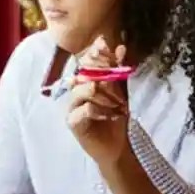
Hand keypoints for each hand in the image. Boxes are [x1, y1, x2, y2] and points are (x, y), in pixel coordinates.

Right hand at [67, 36, 129, 166]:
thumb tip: (120, 47)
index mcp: (85, 81)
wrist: (116, 146)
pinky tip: (109, 117)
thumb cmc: (116, 118)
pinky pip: (86, 108)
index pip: (88, 61)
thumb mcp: (122, 91)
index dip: (98, 55)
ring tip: (117, 108)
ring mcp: (72, 105)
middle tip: (121, 98)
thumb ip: (119, 71)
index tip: (110, 52)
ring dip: (106, 97)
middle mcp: (75, 90)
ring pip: (87, 89)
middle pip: (88, 73)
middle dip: (109, 82)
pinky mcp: (72, 121)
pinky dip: (101, 111)